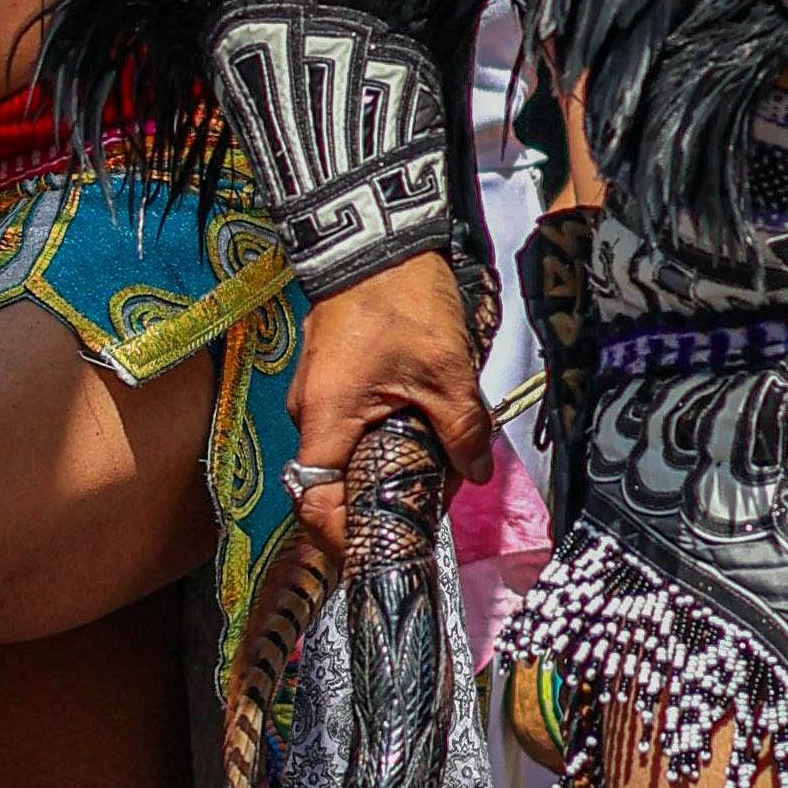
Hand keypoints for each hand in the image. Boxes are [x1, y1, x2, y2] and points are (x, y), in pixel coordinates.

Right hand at [287, 254, 491, 549]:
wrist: (379, 235)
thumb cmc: (401, 301)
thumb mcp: (445, 373)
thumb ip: (461, 431)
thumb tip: (476, 473)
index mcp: (325, 421)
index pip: (314, 504)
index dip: (342, 539)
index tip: (380, 553)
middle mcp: (311, 413)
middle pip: (336, 482)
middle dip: (382, 502)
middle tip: (431, 508)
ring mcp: (320, 394)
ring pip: (350, 451)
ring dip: (390, 466)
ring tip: (441, 466)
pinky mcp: (335, 376)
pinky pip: (355, 423)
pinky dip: (387, 436)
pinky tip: (428, 429)